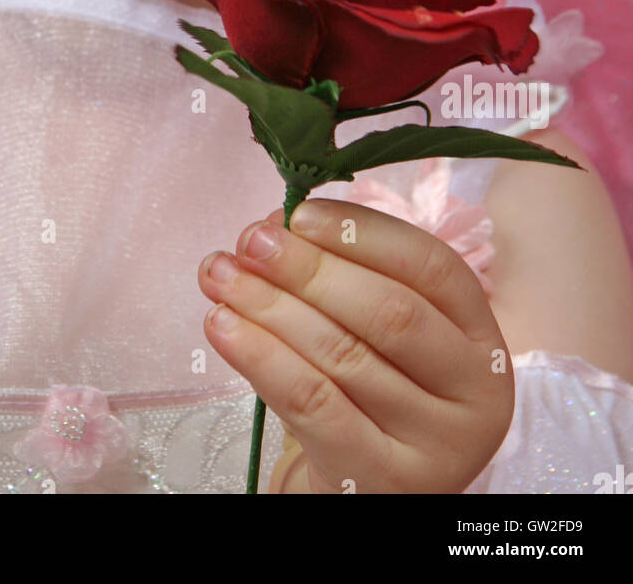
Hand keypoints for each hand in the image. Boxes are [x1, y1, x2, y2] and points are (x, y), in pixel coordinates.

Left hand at [198, 197, 514, 492]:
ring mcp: (437, 445)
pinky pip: (314, 405)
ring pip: (343, 356)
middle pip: (389, 311)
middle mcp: (475, 392)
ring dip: (271, 306)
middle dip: (309, 268)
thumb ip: (342, 276)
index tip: (300, 213)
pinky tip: (223, 327)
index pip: (432, 266)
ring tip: (221, 276)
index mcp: (481, 337)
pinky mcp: (384, 480)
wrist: (369, 489)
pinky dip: (262, 358)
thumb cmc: (371, 397)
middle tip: (251, 242)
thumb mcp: (378, 338)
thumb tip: (277, 227)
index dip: (363, 232)